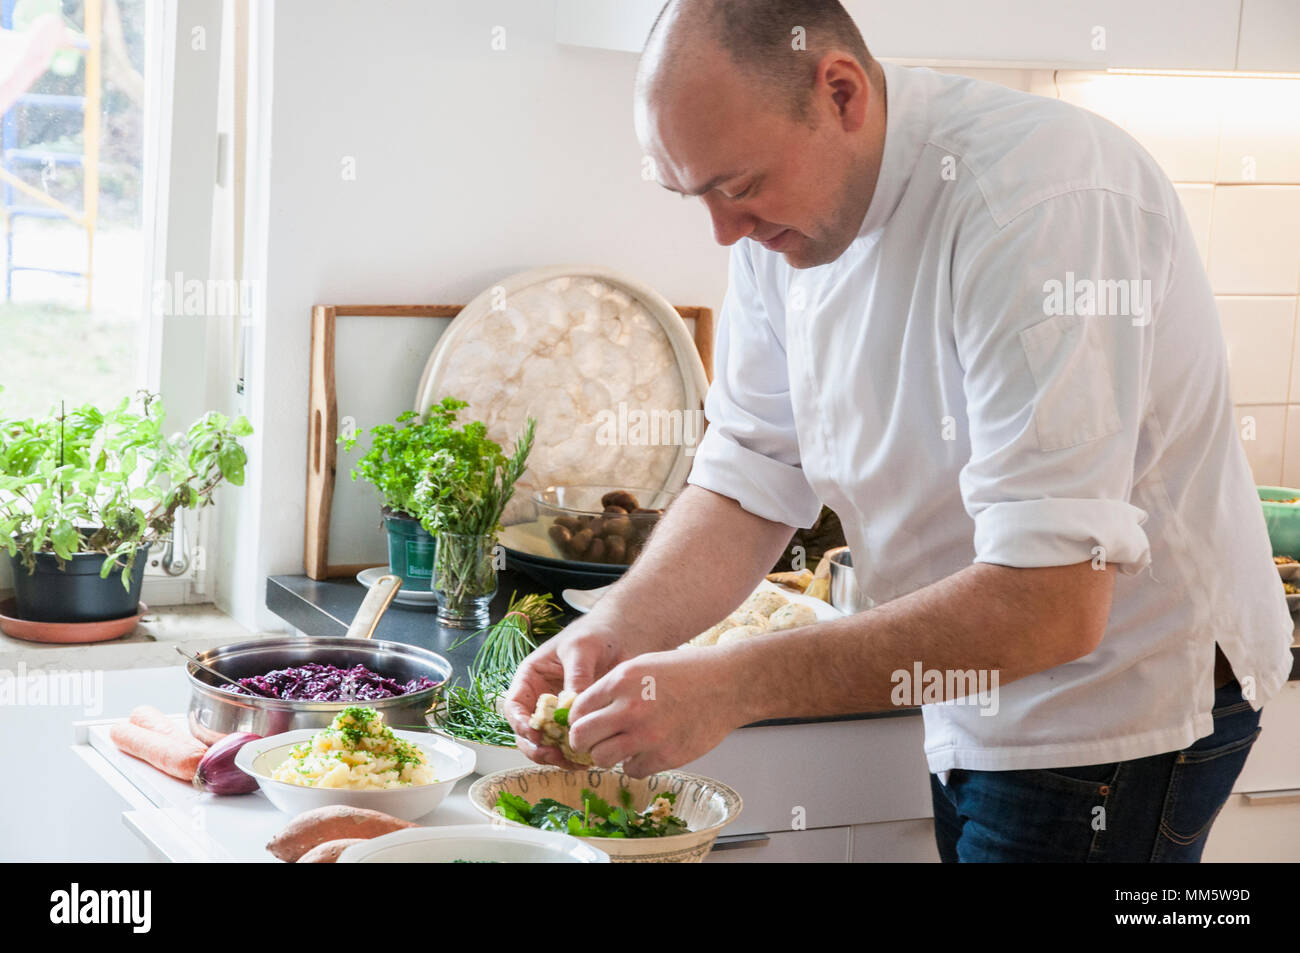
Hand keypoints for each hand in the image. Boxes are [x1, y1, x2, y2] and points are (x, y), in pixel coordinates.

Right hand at [503, 613, 635, 767]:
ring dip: (556, 756)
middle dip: (536, 747)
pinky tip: (588, 759)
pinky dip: (575, 755)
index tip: (535, 734)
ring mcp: (557, 714)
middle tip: (554, 755)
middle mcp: (539, 699)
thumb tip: (572, 706)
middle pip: (526, 732)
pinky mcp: (577, 723)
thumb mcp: (581, 649)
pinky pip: (570, 744)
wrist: (621, 638)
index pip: (514, 706)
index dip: (519, 723)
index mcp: (530, 678)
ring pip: (547, 744)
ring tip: (574, 761)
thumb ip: (576, 675)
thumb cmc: (593, 635)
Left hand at [565, 646, 748, 777]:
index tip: (583, 723)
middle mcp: (629, 708)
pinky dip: (634, 764)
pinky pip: (631, 771)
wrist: (727, 685)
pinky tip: (645, 750)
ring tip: (619, 746)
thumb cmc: (686, 672)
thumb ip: (613, 686)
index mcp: (621, 680)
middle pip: (581, 737)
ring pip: (601, 759)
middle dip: (582, 741)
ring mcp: (647, 735)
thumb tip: (585, 711)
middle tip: (591, 741)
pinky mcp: (664, 757)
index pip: (577, 710)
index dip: (576, 719)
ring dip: (606, 755)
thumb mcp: (642, 665)